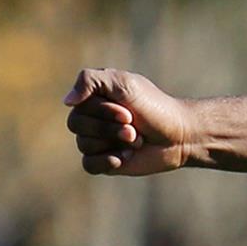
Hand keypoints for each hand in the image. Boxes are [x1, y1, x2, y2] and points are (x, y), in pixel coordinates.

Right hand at [63, 68, 193, 175]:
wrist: (180, 135)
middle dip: (109, 128)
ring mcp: (98, 141)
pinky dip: (107, 161)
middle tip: (134, 127)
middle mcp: (92, 119)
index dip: (104, 112)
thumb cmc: (154, 106)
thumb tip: (66, 102)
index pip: (78, 107)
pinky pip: (89, 165)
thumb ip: (90, 80)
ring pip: (84, 145)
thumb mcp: (124, 82)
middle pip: (76, 126)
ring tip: (136, 140)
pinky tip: (126, 157)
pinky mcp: (107, 162)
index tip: (129, 111)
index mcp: (93, 99)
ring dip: (114, 142)